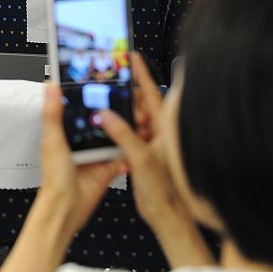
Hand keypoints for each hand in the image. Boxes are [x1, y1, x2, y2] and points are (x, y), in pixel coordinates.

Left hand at [36, 83, 126, 239]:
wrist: (66, 209)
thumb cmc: (53, 179)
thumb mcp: (52, 141)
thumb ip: (53, 114)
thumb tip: (50, 87)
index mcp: (66, 131)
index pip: (80, 107)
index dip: (91, 96)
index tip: (105, 82)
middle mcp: (82, 141)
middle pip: (102, 121)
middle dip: (115, 113)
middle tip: (130, 102)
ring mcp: (96, 154)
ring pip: (115, 136)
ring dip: (126, 131)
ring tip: (138, 121)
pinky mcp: (109, 168)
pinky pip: (124, 156)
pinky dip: (130, 153)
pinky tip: (136, 148)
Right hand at [98, 53, 188, 228]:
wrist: (167, 213)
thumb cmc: (165, 190)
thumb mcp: (141, 158)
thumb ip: (124, 135)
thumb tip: (107, 115)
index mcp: (164, 128)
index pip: (151, 93)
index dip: (141, 74)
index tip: (132, 57)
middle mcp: (159, 132)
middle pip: (140, 104)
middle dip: (124, 94)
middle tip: (108, 84)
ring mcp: (151, 142)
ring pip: (132, 120)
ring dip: (120, 115)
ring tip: (105, 108)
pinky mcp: (143, 154)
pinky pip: (128, 135)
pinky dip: (118, 130)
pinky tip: (108, 131)